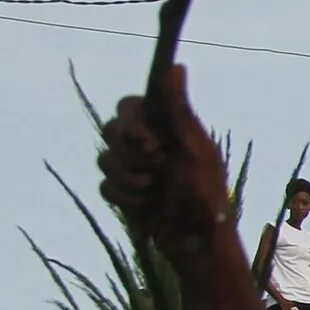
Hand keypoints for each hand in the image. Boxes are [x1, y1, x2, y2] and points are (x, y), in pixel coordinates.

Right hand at [97, 69, 235, 259]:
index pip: (128, 105)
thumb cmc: (205, 195)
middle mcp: (146, 144)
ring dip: (129, 177)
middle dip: (131, 152)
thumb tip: (175, 66)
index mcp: (166, 128)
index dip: (131, 121)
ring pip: (105, 159)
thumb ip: (180, 110)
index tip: (149, 141)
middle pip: (111, 130)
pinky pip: (104, 186)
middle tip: (158, 165)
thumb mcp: (195, 150)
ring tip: (155, 188)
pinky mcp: (123, 193)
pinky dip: (124, 196)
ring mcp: (133, 168)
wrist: (196, 243)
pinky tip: (146, 205)